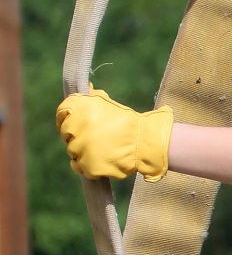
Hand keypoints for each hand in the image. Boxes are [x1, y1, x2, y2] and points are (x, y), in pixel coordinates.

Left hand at [56, 88, 172, 181]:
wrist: (145, 142)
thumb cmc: (127, 122)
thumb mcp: (108, 103)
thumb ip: (92, 97)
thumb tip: (85, 88)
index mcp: (81, 107)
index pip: (62, 112)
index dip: (68, 118)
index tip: (77, 123)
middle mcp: (77, 126)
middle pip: (66, 133)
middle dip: (77, 135)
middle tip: (94, 136)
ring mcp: (81, 148)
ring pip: (72, 151)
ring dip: (83, 150)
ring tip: (102, 148)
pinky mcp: (88, 166)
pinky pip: (78, 166)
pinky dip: (86, 165)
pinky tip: (100, 159)